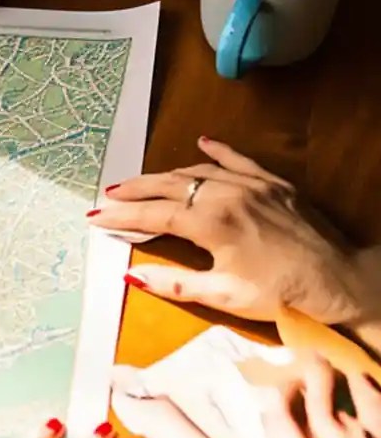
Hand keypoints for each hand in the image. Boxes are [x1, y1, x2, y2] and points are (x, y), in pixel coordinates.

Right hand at [92, 137, 379, 325]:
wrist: (340, 280)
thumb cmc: (283, 294)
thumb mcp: (224, 296)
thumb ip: (176, 284)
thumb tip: (132, 274)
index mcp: (213, 223)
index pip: (156, 214)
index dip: (123, 216)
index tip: (97, 218)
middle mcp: (229, 195)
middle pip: (171, 185)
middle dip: (136, 189)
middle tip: (109, 194)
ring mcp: (253, 185)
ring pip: (199, 171)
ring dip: (166, 175)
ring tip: (142, 181)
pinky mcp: (274, 184)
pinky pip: (239, 160)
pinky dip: (217, 151)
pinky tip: (201, 142)